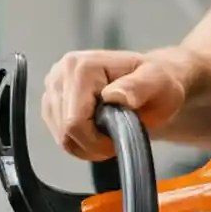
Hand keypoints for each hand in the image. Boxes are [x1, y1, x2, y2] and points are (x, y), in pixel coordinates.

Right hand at [41, 49, 187, 160]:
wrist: (152, 82)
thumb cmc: (158, 84)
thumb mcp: (158, 83)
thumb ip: (138, 88)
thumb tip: (114, 95)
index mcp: (82, 66)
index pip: (73, 123)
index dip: (96, 142)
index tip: (119, 138)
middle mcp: (62, 72)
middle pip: (64, 132)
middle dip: (92, 144)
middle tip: (116, 138)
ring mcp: (54, 85)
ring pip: (60, 137)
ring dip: (86, 145)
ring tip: (109, 134)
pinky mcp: (52, 99)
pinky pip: (58, 135)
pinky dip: (78, 142)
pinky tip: (97, 132)